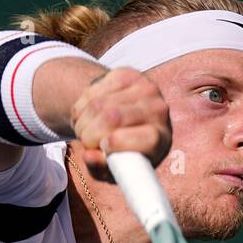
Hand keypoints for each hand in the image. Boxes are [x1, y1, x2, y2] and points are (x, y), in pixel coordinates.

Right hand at [69, 67, 171, 181]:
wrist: (122, 120)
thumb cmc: (120, 153)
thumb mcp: (113, 168)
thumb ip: (102, 168)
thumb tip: (89, 157)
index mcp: (162, 139)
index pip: (148, 138)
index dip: (120, 143)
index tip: (103, 147)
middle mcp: (159, 110)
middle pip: (114, 117)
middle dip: (89, 134)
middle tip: (86, 142)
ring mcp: (144, 88)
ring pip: (98, 104)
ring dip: (82, 121)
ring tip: (83, 131)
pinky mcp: (127, 74)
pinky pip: (93, 90)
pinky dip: (81, 107)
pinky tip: (85, 115)